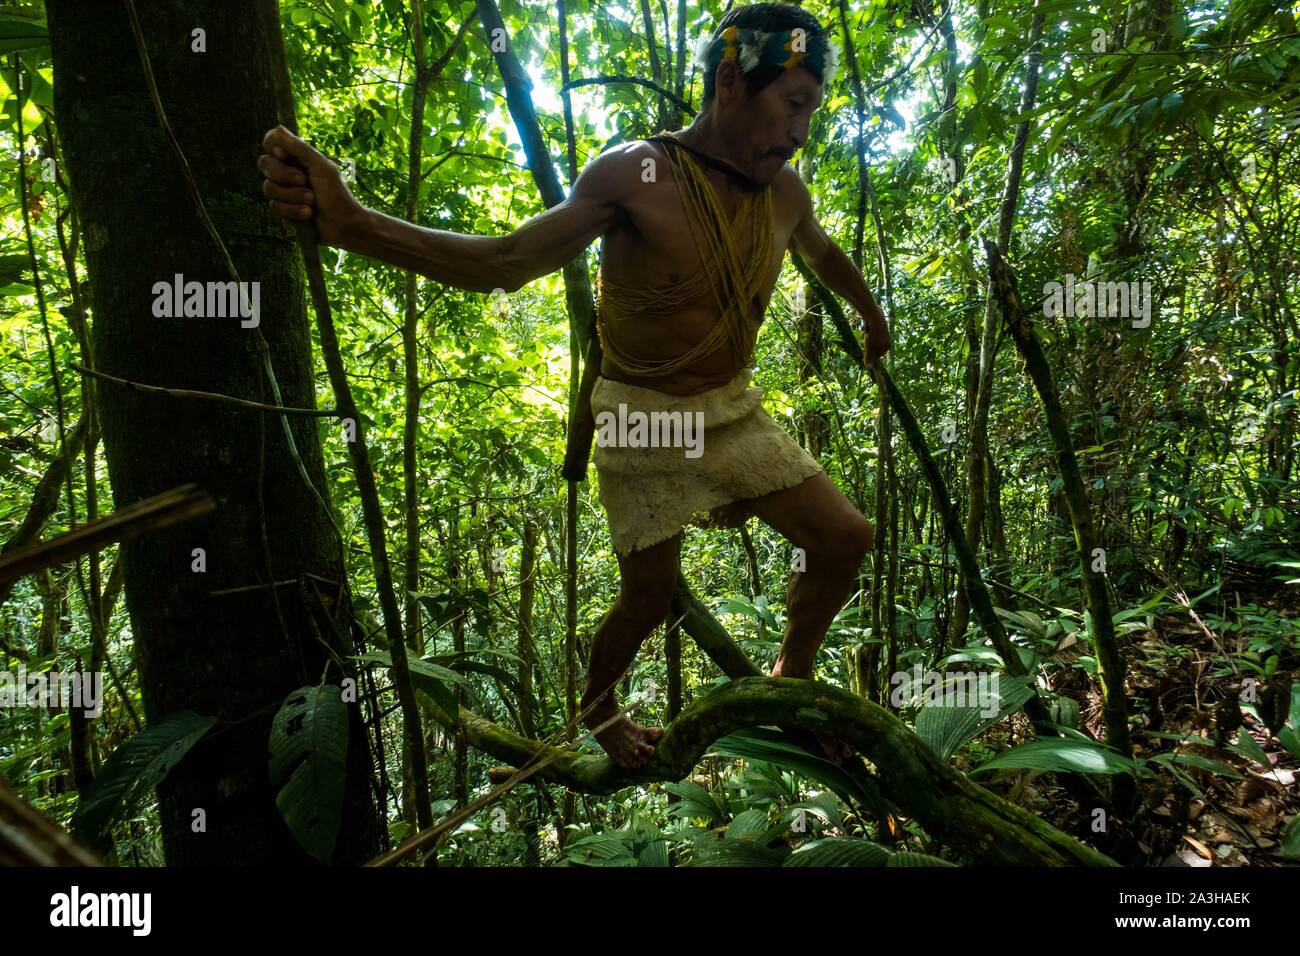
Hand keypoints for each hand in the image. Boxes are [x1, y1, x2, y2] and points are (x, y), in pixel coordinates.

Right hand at [258, 124, 363, 246]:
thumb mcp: (321, 166)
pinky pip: (275, 207)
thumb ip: (299, 148)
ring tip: (312, 200)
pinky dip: (294, 210)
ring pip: (268, 188)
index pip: (271, 142)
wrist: (344, 224)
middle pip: (264, 163)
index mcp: (295, 157)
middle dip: (284, 175)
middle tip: (305, 181)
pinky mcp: (283, 210)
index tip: (285, 155)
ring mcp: (282, 191)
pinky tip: (308, 213)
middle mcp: (285, 172)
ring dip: (293, 195)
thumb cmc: (337, 193)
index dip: (273, 147)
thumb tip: (278, 127)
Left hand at [864, 313, 891, 366]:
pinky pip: (870, 333)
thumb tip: (868, 368)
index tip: (864, 352)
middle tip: (864, 341)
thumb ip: (869, 358)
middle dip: (867, 345)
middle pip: (873, 348)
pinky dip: (866, 332)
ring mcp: (883, 332)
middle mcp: (887, 340)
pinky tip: (865, 328)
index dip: (870, 354)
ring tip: (865, 333)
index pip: (877, 355)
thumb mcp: (869, 348)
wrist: (874, 317)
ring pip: (870, 340)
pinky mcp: (878, 326)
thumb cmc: (872, 335)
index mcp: (887, 346)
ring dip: (865, 338)